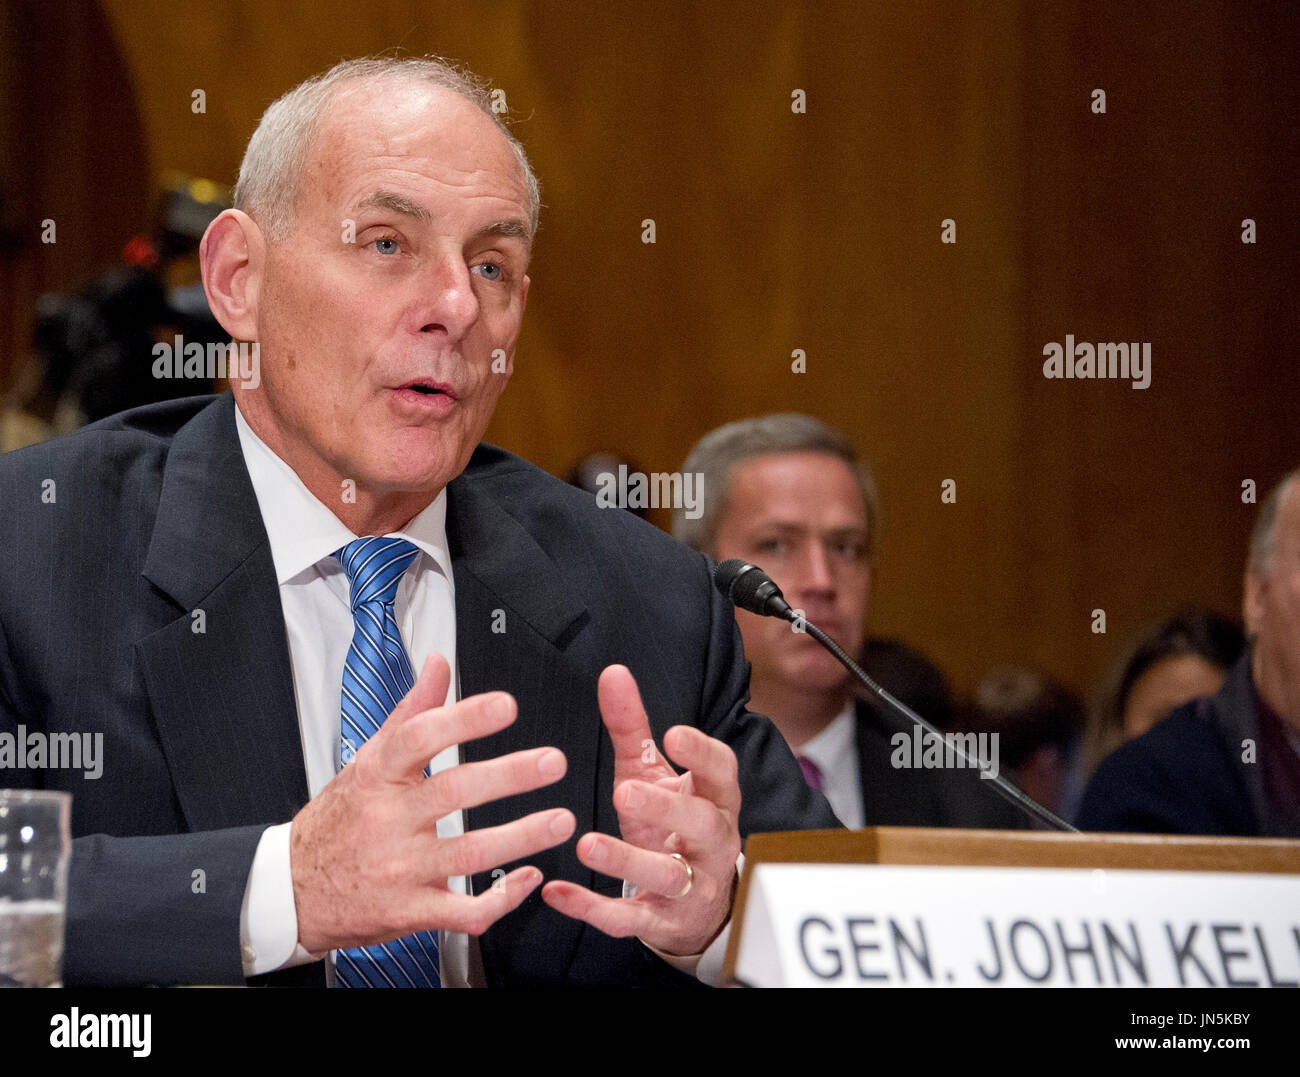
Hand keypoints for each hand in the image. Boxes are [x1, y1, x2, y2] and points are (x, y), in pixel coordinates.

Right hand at [290, 653, 574, 952]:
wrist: (294, 890)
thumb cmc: (340, 819)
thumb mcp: (367, 759)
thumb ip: (411, 711)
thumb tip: (439, 665)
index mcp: (378, 776)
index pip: (419, 738)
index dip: (464, 719)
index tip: (505, 705)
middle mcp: (389, 820)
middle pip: (453, 792)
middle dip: (509, 775)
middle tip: (551, 761)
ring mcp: (400, 868)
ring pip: (468, 853)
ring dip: (521, 837)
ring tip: (560, 819)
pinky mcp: (411, 911)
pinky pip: (462, 911)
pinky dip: (501, 898)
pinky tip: (527, 878)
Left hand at [541, 664, 741, 956]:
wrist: (695, 903)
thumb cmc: (672, 823)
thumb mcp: (652, 773)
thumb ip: (634, 727)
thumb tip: (613, 673)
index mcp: (713, 798)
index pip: (721, 772)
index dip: (701, 754)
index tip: (673, 734)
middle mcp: (710, 842)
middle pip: (702, 824)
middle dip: (667, 807)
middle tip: (625, 790)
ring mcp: (690, 884)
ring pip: (669, 875)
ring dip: (628, 861)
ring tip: (587, 845)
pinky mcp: (661, 920)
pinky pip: (629, 919)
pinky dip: (592, 908)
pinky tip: (557, 892)